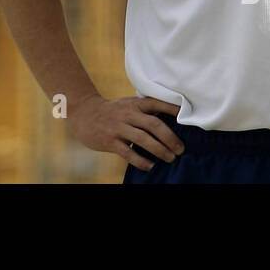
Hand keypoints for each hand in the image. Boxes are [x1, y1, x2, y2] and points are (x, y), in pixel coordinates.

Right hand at [69, 94, 185, 171]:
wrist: (83, 113)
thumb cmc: (112, 111)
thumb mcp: (127, 104)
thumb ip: (144, 110)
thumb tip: (171, 121)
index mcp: (134, 103)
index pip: (156, 103)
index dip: (171, 109)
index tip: (186, 117)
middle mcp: (127, 113)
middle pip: (153, 124)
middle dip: (169, 137)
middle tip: (181, 149)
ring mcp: (117, 127)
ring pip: (142, 139)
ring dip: (159, 150)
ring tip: (170, 158)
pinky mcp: (109, 141)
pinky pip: (128, 153)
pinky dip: (141, 161)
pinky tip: (150, 166)